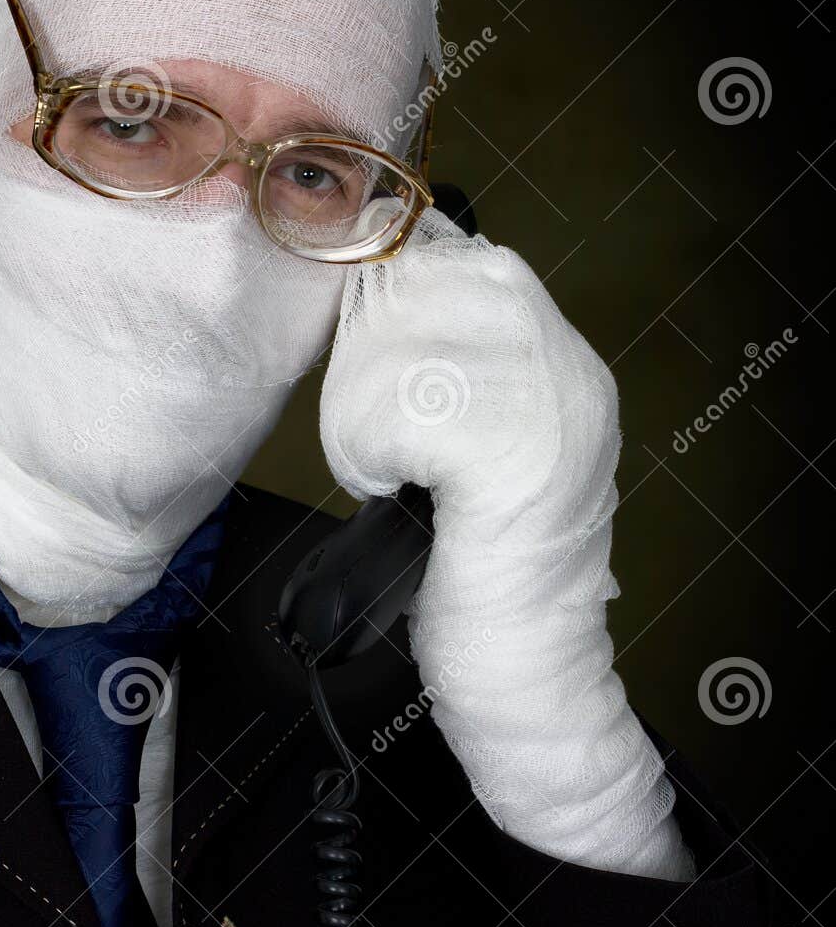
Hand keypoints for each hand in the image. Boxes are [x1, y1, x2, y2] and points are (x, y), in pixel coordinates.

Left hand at [320, 209, 689, 879]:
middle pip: (414, 288)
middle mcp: (568, 364)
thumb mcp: (466, 442)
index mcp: (560, 353)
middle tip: (381, 447)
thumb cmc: (470, 567)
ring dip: (358, 418)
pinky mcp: (517, 452)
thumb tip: (367, 276)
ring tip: (389, 474)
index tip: (370, 377)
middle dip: (363, 367)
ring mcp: (552, 404)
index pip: (452, 253)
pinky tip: (393, 492)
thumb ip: (442, 361)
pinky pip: (395, 405)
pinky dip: (366, 453)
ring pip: (394, 347)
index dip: (383, 303)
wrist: (523, 673)